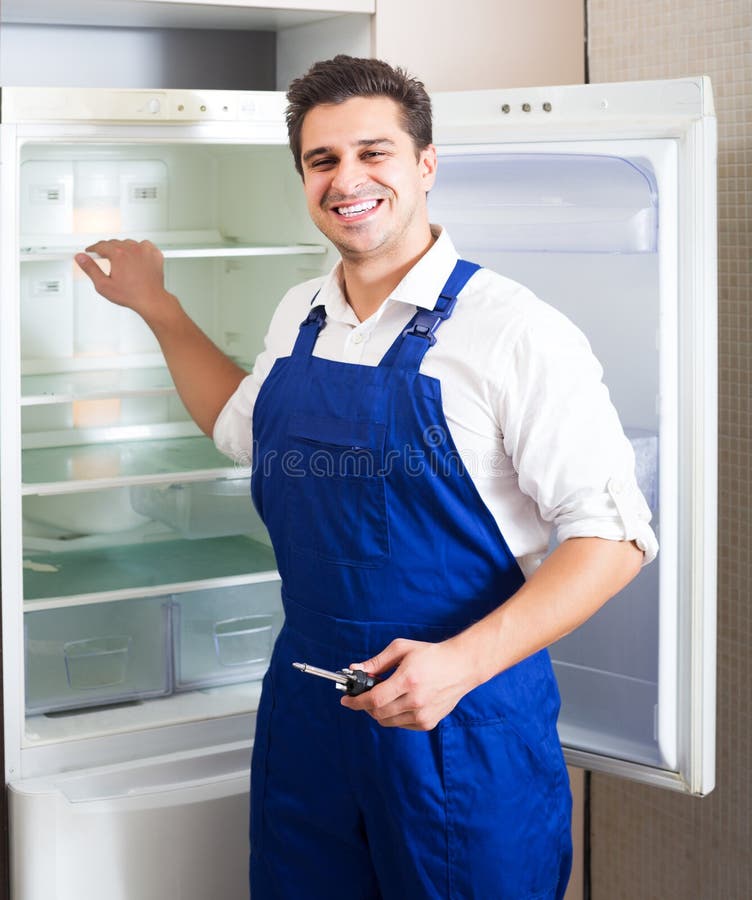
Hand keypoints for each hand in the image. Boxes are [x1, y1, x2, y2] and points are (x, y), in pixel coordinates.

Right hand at [75, 239, 169, 318]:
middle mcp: (132, 249)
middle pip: (114, 243)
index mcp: (119, 254)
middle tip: (106, 260)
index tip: (91, 251)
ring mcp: (145, 250)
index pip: (101, 245)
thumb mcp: (104, 285)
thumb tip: (80, 258)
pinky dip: (139, 250)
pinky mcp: (155, 253)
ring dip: (124, 249)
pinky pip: (144, 245)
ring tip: (123, 263)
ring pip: (129, 243)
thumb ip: (90, 269)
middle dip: (108, 250)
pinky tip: (137, 259)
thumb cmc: (131, 295)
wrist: (151, 300)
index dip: (93, 249)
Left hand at [340, 637, 475, 730]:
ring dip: (379, 711)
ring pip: (388, 721)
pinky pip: (400, 724)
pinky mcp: (428, 723)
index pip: (374, 700)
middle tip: (363, 695)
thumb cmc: (431, 654)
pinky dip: (393, 716)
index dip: (356, 702)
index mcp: (408, 680)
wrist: (461, 666)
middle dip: (365, 706)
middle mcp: (416, 701)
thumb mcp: (401, 649)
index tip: (346, 700)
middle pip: (378, 713)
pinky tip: (399, 701)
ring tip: (384, 696)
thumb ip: (377, 661)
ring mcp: (423, 715)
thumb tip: (356, 669)